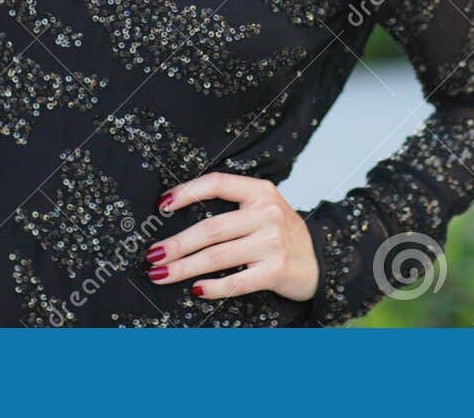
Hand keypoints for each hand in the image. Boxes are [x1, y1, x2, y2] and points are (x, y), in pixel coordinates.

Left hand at [146, 173, 318, 302]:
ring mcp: (273, 243)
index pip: (217, 184)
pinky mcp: (276, 270)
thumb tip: (180, 214)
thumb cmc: (281, 234)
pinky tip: (196, 289)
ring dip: (184, 267)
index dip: (187, 192)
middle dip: (176, 244)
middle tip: (153, 255)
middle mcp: (267, 214)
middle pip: (211, 228)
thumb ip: (233, 206)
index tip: (162, 205)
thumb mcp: (264, 208)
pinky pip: (236, 281)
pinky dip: (212, 287)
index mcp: (261, 191)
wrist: (320, 261)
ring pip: (217, 256)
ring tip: (162, 274)